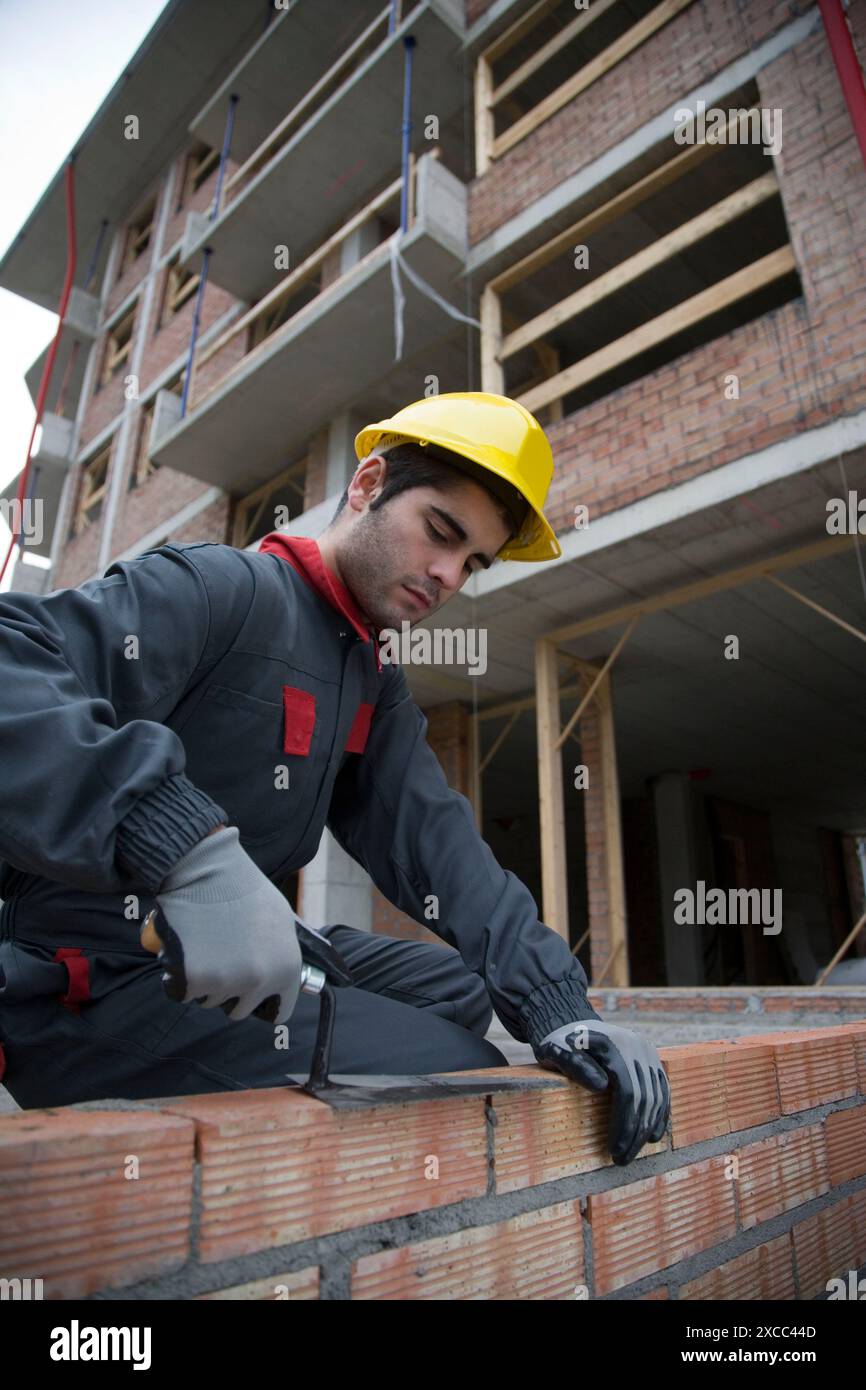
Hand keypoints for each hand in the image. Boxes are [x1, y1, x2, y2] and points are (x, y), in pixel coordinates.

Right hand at [150, 825, 302, 1024]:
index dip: (263, 1004)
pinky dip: (178, 977)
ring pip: (209, 1001)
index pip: (279, 1011)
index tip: (251, 997)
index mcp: (286, 968)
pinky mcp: (193, 980)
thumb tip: (283, 978)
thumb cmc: (242, 888)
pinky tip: (184, 949)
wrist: (205, 870)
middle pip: (239, 1010)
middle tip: (220, 960)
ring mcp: (226, 982)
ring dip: (203, 982)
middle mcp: (259, 981)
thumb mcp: (281, 919)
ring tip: (204, 945)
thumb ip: (282, 955)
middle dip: (228, 992)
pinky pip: (182, 993)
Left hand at [533, 1020, 669, 1165]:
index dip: (623, 1124)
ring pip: (656, 1097)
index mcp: (616, 1044)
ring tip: (631, 1153)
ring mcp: (648, 1052)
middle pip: (645, 1098)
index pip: (628, 1092)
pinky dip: (660, 1114)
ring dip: (646, 1129)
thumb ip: (574, 1064)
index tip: (612, 1150)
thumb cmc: (559, 1043)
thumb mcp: (556, 1051)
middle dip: (635, 1133)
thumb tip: (603, 1086)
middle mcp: (638, 1046)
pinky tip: (653, 1136)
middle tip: (621, 1160)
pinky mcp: (652, 1060)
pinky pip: (662, 1090)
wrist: (571, 1024)